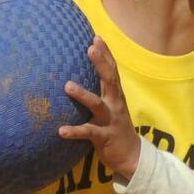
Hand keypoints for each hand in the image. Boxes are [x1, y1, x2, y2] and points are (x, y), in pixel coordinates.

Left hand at [59, 36, 140, 179]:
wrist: (131, 156)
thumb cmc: (115, 128)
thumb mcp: (111, 107)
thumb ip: (100, 92)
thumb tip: (80, 76)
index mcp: (116, 96)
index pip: (112, 70)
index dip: (106, 54)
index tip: (96, 37)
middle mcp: (115, 105)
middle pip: (110, 80)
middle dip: (101, 63)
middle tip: (90, 48)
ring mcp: (110, 121)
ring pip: (97, 105)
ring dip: (83, 95)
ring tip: (67, 86)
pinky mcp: (104, 138)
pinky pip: (88, 133)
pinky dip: (75, 131)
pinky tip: (61, 131)